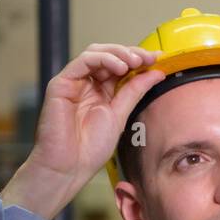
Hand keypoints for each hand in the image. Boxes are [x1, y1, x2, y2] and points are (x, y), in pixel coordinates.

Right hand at [31, 43, 165, 185]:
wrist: (69, 167)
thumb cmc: (90, 149)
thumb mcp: (120, 115)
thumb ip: (135, 92)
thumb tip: (155, 73)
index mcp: (102, 92)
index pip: (120, 66)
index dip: (139, 59)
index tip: (158, 59)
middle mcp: (87, 84)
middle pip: (108, 55)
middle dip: (130, 53)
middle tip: (148, 58)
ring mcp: (73, 82)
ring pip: (95, 53)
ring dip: (118, 53)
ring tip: (135, 61)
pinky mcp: (61, 84)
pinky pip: (82, 61)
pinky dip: (103, 59)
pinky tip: (119, 66)